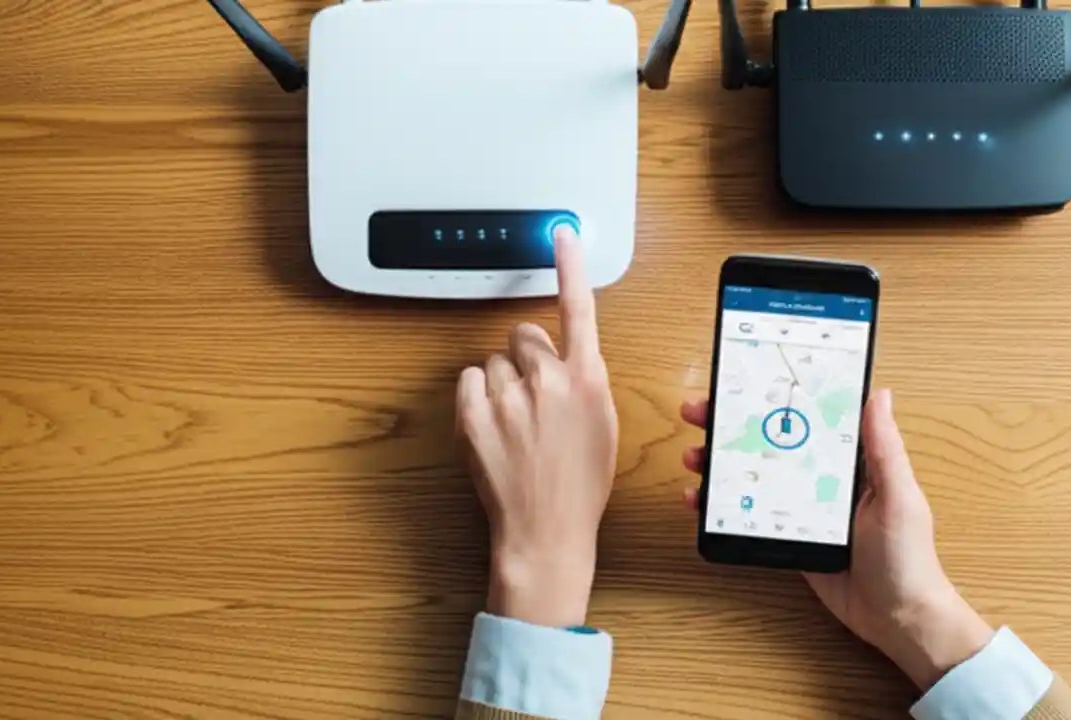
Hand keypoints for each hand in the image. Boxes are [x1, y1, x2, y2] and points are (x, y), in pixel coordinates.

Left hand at [456, 226, 617, 627]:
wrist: (546, 533)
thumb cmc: (579, 487)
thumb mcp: (602, 428)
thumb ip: (584, 382)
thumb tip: (567, 357)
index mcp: (589, 381)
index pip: (579, 309)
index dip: (570, 266)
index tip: (561, 233)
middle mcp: (550, 382)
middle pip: (524, 335)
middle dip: (525, 358)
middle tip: (532, 398)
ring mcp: (510, 398)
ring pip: (494, 362)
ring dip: (499, 385)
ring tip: (514, 425)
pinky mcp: (476, 415)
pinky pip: (469, 381)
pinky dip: (475, 399)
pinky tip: (492, 428)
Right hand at [681, 389, 991, 689]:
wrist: (897, 618)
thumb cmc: (907, 557)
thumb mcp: (898, 497)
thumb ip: (884, 448)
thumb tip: (879, 394)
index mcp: (853, 461)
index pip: (808, 418)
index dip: (775, 399)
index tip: (743, 382)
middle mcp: (824, 478)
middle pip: (772, 442)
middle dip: (732, 426)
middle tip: (699, 412)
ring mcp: (803, 507)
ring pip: (755, 474)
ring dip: (720, 463)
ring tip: (694, 456)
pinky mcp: (789, 535)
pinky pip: (750, 513)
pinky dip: (723, 505)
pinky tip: (700, 501)